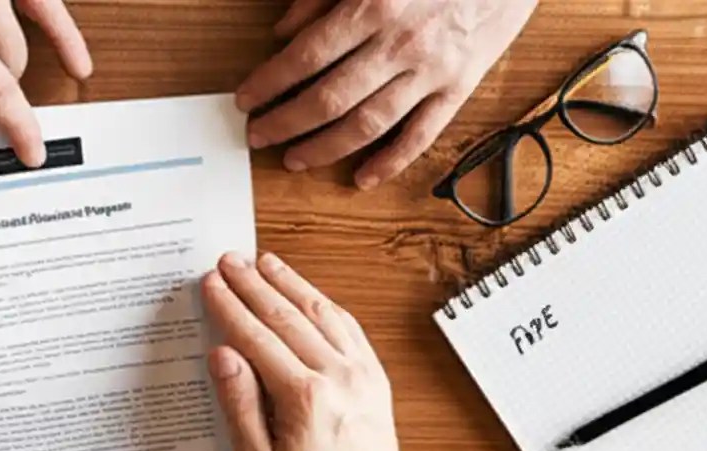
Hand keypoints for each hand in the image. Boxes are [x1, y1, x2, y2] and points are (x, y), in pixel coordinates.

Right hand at [202, 252, 419, 450]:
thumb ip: (239, 405)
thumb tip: (223, 355)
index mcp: (304, 397)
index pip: (256, 337)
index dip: (229, 306)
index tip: (211, 284)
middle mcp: (337, 377)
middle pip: (286, 315)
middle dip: (253, 284)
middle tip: (229, 261)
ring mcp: (361, 375)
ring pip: (321, 313)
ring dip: (290, 283)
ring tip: (264, 262)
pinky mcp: (375, 380)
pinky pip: (348, 328)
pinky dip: (324, 304)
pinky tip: (309, 294)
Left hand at [237, 0, 537, 188]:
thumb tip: (283, 33)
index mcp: (374, 5)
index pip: (305, 56)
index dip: (269, 83)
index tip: (246, 101)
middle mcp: (400, 43)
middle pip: (329, 99)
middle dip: (286, 123)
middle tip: (259, 136)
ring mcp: (432, 71)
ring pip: (368, 125)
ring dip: (324, 149)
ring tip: (294, 159)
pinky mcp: (460, 88)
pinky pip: (420, 136)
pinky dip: (389, 163)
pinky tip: (361, 178)